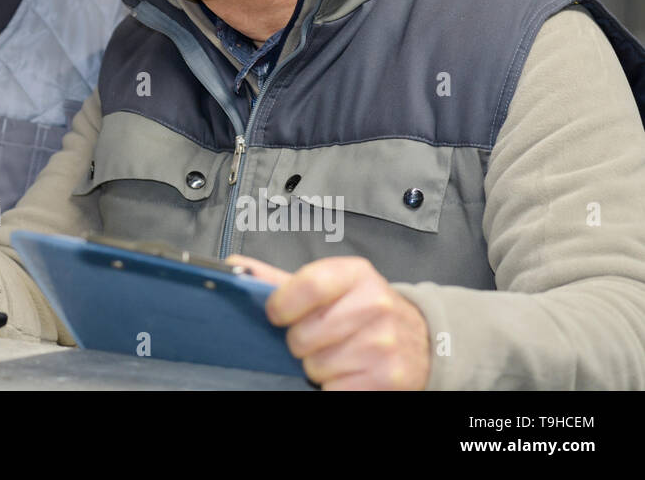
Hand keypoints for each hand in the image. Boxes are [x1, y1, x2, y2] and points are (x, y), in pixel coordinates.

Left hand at [226, 254, 430, 389]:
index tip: (275, 315)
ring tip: (336, 355)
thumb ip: (281, 279)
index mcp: (356, 275)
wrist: (424, 339)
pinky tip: (347, 373)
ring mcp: (383, 344)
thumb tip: (234, 267)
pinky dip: (333, 386)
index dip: (281, 305)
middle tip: (316, 339)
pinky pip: (333, 390)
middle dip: (300, 342)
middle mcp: (374, 305)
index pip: (308, 285)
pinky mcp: (386, 379)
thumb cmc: (363, 309)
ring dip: (317, 366)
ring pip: (316, 366)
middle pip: (304, 335)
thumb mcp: (332, 285)